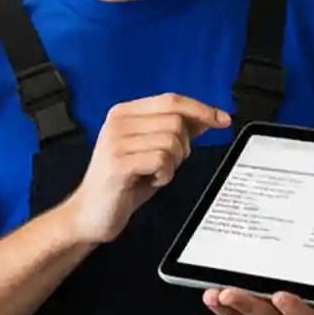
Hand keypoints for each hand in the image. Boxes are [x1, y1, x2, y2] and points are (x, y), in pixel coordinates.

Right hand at [62, 93, 229, 243]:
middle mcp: (118, 121)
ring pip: (171, 141)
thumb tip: (205, 118)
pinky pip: (161, 160)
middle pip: (175, 121)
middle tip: (168, 165)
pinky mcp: (119, 163)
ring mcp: (116, 141)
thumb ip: (174, 132)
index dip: (200, 109)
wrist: (90, 214)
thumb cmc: (123, 183)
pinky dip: (165, 174)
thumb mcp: (151, 151)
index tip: (223, 120)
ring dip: (173, 163)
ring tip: (155, 174)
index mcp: (124, 112)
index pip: (171, 100)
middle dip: (183, 146)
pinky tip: (151, 181)